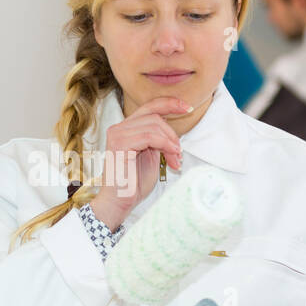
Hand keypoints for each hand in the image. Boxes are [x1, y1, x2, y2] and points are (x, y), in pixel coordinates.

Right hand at [88, 96, 190, 229]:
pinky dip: (165, 144)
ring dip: (170, 142)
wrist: (119, 202)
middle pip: (154, 115)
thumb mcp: (151, 156)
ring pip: (153, 124)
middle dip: (172, 134)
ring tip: (175, 159)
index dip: (170, 103)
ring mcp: (117, 134)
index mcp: (126, 128)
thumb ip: (158, 140)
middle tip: (179, 153)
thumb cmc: (134, 183)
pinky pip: (149, 136)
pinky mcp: (120, 144)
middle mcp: (119, 128)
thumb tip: (174, 134)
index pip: (150, 106)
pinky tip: (172, 155)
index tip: (188, 107)